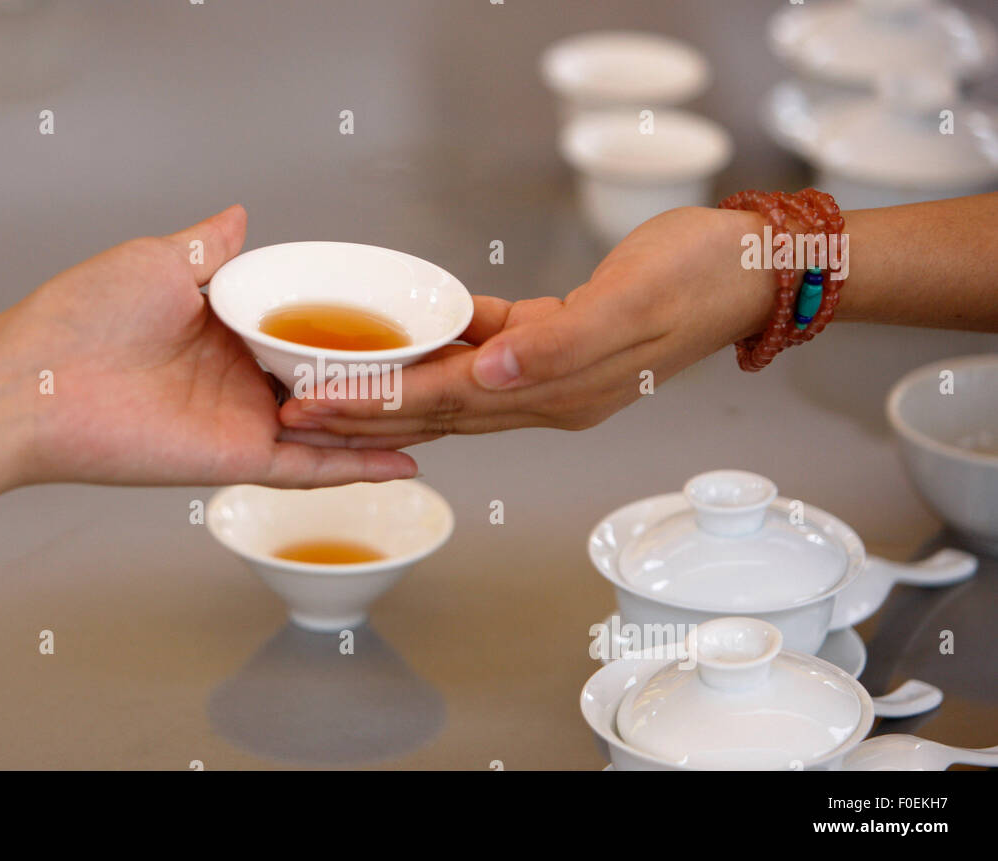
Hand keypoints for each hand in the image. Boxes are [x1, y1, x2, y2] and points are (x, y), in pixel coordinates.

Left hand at [0, 205, 422, 487]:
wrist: (37, 383)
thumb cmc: (82, 316)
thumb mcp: (159, 260)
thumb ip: (212, 247)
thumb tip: (240, 215)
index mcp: (225, 326)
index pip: (303, 327)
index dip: (348, 324)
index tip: (394, 317)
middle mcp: (240, 376)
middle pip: (326, 379)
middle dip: (378, 378)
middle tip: (438, 367)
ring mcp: (242, 419)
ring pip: (330, 425)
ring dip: (381, 423)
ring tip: (442, 414)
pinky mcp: (237, 458)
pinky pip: (309, 465)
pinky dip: (356, 466)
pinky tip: (405, 461)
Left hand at [278, 206, 775, 435]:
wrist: (751, 268)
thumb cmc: (699, 276)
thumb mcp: (633, 302)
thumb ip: (560, 344)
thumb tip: (492, 370)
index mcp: (560, 389)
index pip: (447, 402)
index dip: (379, 404)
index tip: (319, 406)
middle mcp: (547, 393)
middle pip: (436, 409)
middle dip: (364, 413)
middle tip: (296, 413)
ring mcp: (550, 373)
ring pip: (451, 387)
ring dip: (391, 390)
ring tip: (330, 389)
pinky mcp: (555, 341)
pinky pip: (484, 350)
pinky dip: (442, 347)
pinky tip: (406, 338)